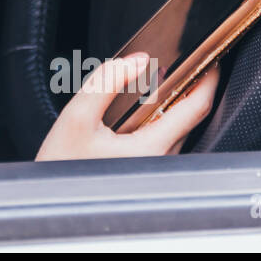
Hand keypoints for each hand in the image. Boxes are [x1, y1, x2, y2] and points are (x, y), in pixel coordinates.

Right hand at [35, 55, 220, 160]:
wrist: (49, 200)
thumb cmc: (61, 167)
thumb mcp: (76, 116)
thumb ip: (107, 82)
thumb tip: (137, 60)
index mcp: (151, 148)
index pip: (195, 109)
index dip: (208, 81)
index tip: (211, 62)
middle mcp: (160, 162)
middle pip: (188, 118)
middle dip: (186, 89)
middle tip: (178, 64)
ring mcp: (155, 169)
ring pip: (175, 130)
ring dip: (171, 105)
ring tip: (156, 83)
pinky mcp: (145, 172)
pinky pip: (162, 140)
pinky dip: (157, 119)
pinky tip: (138, 110)